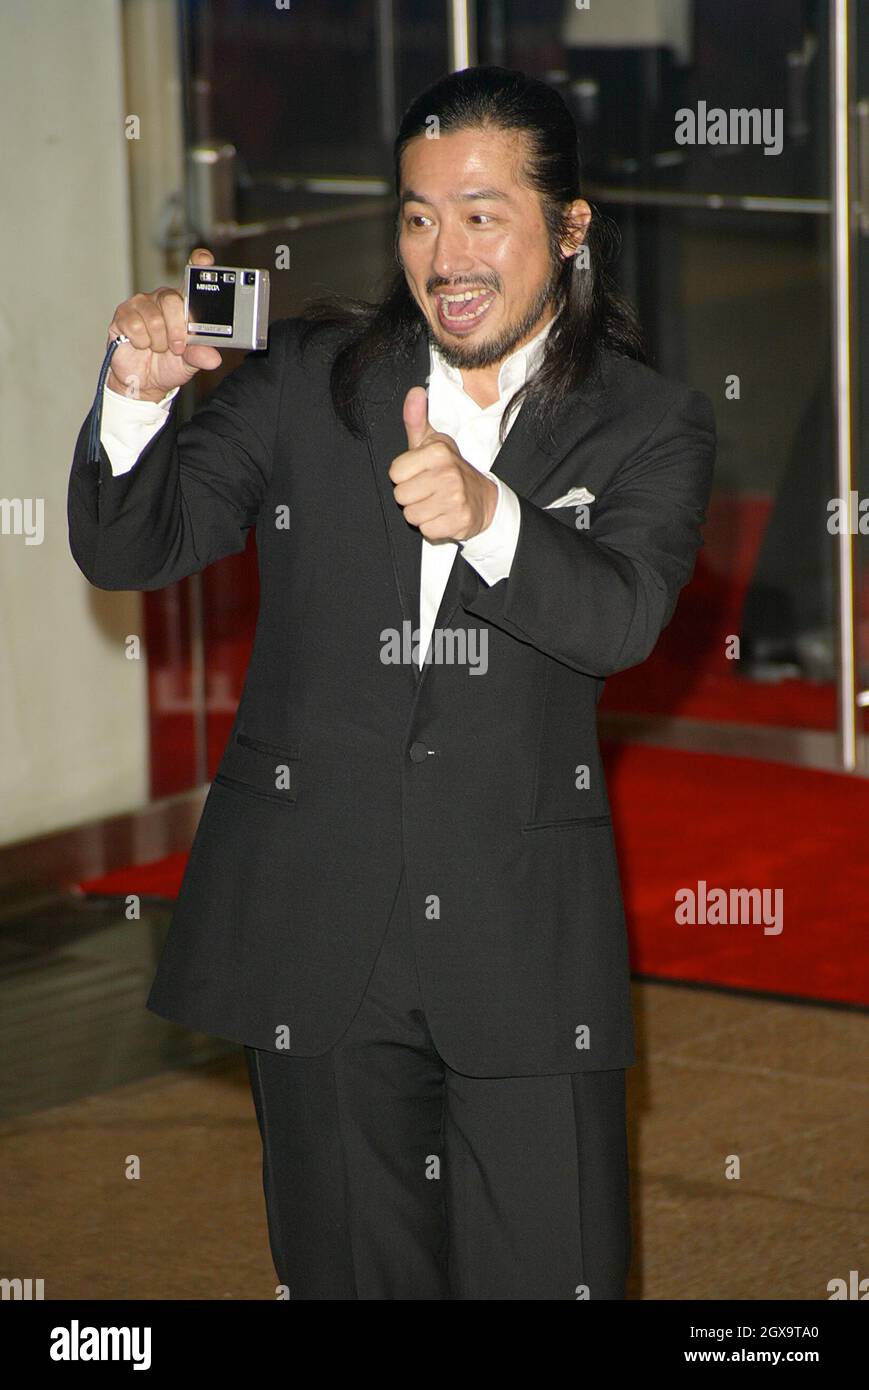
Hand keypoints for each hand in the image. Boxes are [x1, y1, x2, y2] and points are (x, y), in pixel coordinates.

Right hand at [105, 248, 222, 401]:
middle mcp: (163, 299)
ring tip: (157, 348)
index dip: (198, 265)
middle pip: (173, 302)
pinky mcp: (123, 314)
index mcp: (183, 305)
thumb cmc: (168, 365)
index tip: (205, 260)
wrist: (144, 382)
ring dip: (158, 342)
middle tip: (176, 348)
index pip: (191, 278)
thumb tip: (213, 358)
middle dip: (176, 331)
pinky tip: (140, 345)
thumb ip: (200, 355)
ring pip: (154, 319)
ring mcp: (141, 304)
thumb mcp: (189, 363)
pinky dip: (140, 342)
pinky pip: (135, 326)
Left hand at [389, 386, 498, 541]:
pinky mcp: (460, 521)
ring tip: (436, 503)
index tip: (420, 473)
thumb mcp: (432, 443)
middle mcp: (448, 473)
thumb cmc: (450, 470)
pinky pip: (426, 530)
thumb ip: (416, 420)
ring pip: (411, 515)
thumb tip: (414, 392)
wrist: (484, 500)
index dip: (404, 476)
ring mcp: (456, 499)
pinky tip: (444, 516)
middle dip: (411, 497)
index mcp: (439, 452)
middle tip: (428, 490)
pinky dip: (433, 527)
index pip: (394, 473)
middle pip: (400, 496)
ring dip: (421, 513)